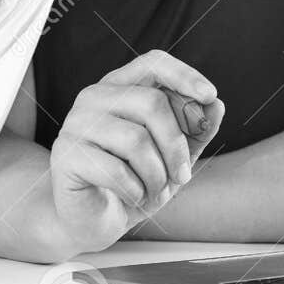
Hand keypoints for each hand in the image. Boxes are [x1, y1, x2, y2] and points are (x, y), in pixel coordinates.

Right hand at [48, 50, 223, 252]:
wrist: (92, 220)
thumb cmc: (133, 182)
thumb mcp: (173, 157)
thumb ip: (194, 130)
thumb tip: (216, 105)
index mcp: (120, 88)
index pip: (153, 63)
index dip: (183, 75)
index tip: (209, 95)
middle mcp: (94, 97)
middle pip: (152, 103)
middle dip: (177, 147)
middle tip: (182, 177)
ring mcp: (77, 124)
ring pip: (136, 140)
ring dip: (157, 176)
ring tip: (155, 192)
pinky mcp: (67, 154)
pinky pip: (116, 171)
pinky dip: (136, 192)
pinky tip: (133, 197)